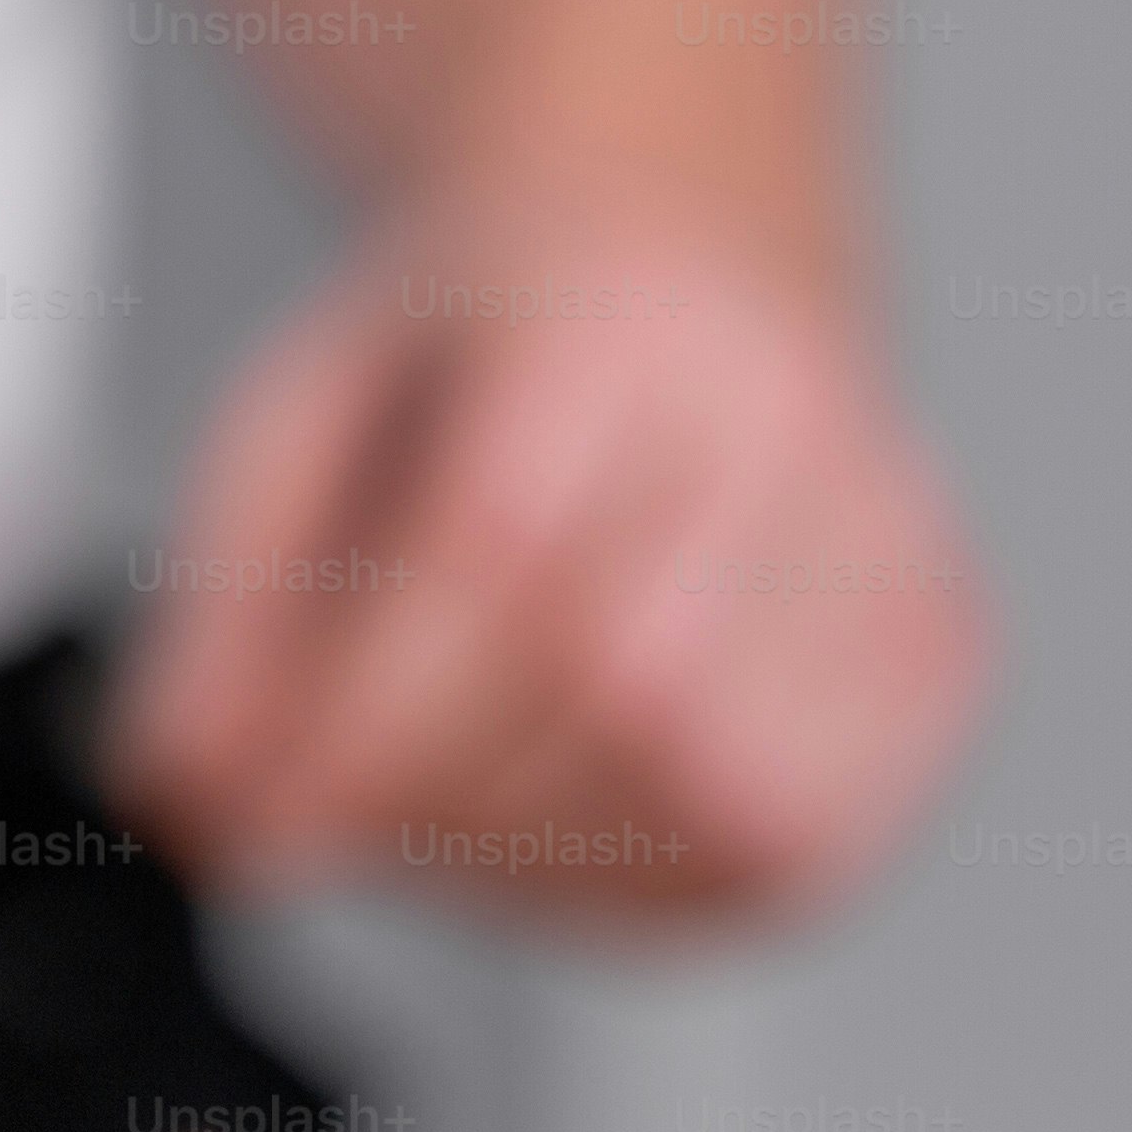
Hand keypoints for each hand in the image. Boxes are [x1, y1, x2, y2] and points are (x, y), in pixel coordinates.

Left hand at [103, 187, 987, 936]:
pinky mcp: (935, 669)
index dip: (359, 725)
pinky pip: (778, 852)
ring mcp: (895, 547)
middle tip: (332, 794)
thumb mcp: (298, 424)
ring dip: (533, 850)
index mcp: (626, 322)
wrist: (682, 253)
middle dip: (435, 794)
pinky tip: (561, 809)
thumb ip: (227, 621)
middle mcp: (793, 425)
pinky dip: (639, 878)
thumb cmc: (494, 347)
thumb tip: (196, 812)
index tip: (248, 824)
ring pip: (706, 798)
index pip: (502, 553)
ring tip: (445, 782)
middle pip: (610, 690)